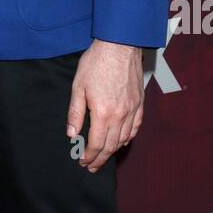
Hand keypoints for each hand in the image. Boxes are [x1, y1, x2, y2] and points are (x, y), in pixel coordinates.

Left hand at [66, 39, 144, 172]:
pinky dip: (128, 138)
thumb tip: (72, 134)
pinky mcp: (140, 103)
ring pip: (124, 138)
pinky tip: (122, 141)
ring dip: (113, 151)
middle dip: (100, 159)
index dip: (89, 156)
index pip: (97, 143)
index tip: (82, 162)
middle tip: (91, 167)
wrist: (119, 45)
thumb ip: (75, 112)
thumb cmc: (96, 63)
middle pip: (111, 145)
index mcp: (103, 112)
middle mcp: (120, 115)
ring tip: (104, 157)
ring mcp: (132, 109)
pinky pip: (136, 127)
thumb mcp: (78, 86)